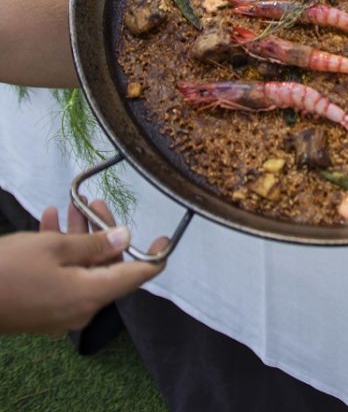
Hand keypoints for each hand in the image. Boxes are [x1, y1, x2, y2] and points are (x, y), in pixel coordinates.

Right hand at [0, 198, 168, 334]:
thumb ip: (94, 243)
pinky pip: (62, 277)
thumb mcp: (55, 248)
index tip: (165, 238)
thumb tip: (125, 237)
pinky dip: (61, 251)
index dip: (153, 256)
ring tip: (73, 204)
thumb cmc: (10, 270)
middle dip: (103, 232)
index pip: (136, 277)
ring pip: (82, 268)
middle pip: (106, 268)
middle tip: (95, 203)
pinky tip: (49, 220)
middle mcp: (80, 309)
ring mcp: (60, 312)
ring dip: (79, 236)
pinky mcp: (43, 309)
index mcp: (90, 296)